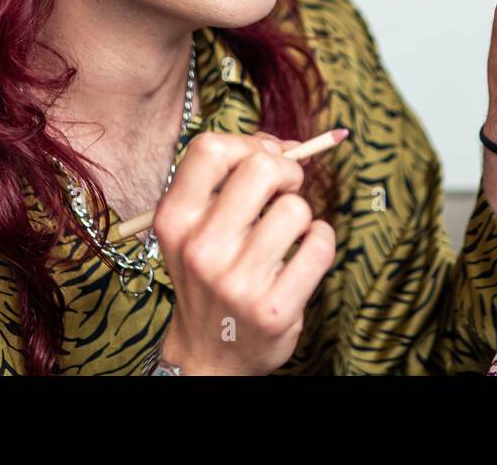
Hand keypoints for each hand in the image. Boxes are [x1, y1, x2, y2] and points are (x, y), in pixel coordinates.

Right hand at [152, 131, 335, 374]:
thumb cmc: (210, 275)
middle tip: (285, 192)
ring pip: (296, 208)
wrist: (209, 353)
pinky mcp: (274, 309)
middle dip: (286, 172)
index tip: (264, 158)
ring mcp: (237, 281)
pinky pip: (321, 244)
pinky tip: (303, 255)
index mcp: (175, 220)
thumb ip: (230, 180)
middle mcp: (201, 248)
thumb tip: (288, 145)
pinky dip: (321, 241)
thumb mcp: (196, 227)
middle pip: (263, 167)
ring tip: (286, 237)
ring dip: (302, 216)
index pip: (210, 148)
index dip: (249, 143)